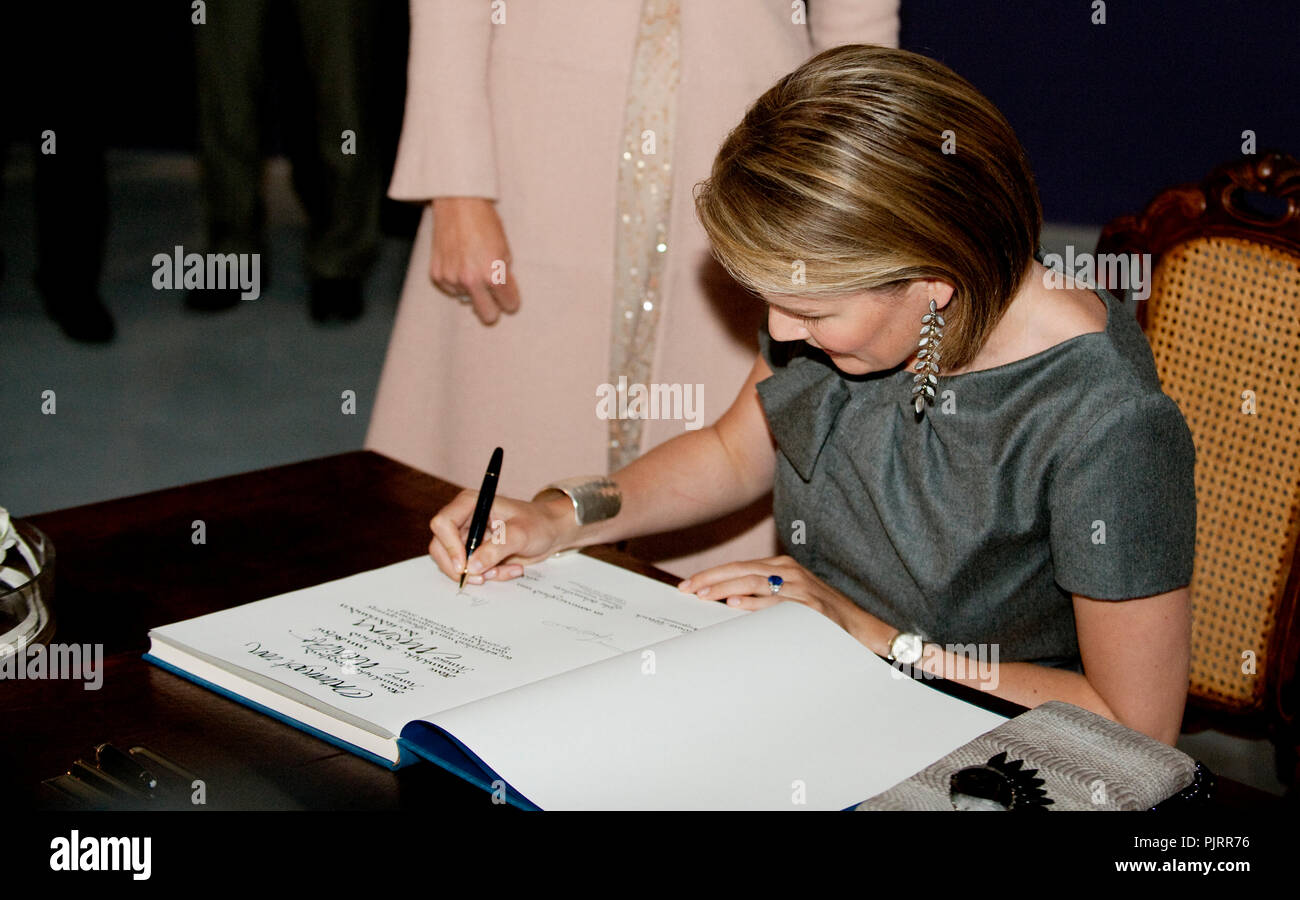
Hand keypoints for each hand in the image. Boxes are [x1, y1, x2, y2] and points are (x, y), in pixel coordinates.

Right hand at [428, 490, 573, 584]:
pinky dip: (490, 575)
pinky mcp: (476, 553)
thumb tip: (472, 566)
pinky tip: (510, 568)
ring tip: (505, 570)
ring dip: (479, 573)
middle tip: (482, 578)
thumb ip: (497, 548)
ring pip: (455, 564)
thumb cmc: (539, 523)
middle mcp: (464, 520)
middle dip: (460, 567)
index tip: (465, 566)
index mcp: (471, 504)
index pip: (443, 523)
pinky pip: (472, 571)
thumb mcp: (522, 534)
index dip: (449, 546)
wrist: (551, 532)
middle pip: (440, 547)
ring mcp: (468, 538)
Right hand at [429, 196, 520, 324]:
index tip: (509, 297)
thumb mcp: (505, 249)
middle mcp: (471, 281)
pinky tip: (458, 262)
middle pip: (488, 316)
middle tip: (493, 296)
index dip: (511, 301)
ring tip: (471, 265)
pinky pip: (451, 289)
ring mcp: (452, 279)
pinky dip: (456, 281)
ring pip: (468, 300)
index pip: (509, 304)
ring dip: (471, 289)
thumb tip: (501, 292)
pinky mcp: (437, 275)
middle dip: (493, 308)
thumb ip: (504, 273)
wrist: (458, 204)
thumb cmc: (484, 223)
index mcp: (493, 274)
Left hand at [678, 555, 880, 645]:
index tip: (689, 585)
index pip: (739, 568)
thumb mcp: (789, 599)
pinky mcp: (809, 606)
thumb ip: (761, 596)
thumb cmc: (820, 615)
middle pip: (742, 571)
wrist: (860, 626)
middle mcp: (789, 571)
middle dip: (711, 580)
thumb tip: (726, 603)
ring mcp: (800, 587)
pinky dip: (754, 603)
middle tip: (688, 589)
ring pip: (755, 583)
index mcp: (782, 567)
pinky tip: (735, 606)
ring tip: (703, 595)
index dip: (712, 575)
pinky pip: (776, 603)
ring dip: (726, 589)